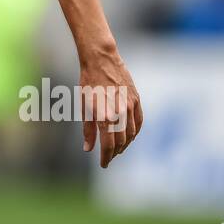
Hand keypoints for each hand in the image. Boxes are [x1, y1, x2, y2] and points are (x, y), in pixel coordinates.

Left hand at [78, 48, 141, 167]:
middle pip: (121, 142)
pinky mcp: (136, 99)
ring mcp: (130, 105)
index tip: (103, 164)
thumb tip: (88, 149)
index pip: (108, 145)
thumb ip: (88, 129)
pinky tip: (130, 136)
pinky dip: (135, 132)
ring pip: (131, 133)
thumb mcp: (84, 106)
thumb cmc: (88, 82)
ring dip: (125, 144)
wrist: (101, 59)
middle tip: (109, 157)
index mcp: (105, 115)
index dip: (106, 157)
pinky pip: (139, 121)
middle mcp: (120, 113)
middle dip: (114, 152)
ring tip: (118, 149)